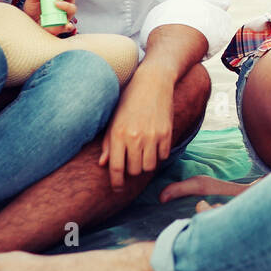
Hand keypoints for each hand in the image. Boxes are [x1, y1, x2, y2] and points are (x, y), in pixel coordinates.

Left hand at [23, 0, 77, 35]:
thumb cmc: (34, 10)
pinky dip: (68, 25)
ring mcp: (66, 13)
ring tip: (55, 3)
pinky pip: (69, 25)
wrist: (31, 25)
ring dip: (65, 4)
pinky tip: (65, 24)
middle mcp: (66, 1)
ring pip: (72, 7)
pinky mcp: (64, 25)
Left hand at [99, 73, 173, 189]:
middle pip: (134, 170)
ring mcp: (152, 136)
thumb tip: (103, 164)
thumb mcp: (114, 119)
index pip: (116, 168)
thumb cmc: (129, 100)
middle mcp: (135, 137)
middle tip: (131, 164)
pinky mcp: (166, 133)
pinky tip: (154, 146)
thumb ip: (109, 143)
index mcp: (118, 134)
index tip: (117, 189)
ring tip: (143, 155)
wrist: (153, 81)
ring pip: (149, 166)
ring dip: (145, 165)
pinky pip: (163, 156)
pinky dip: (158, 155)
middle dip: (131, 171)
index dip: (116, 183)